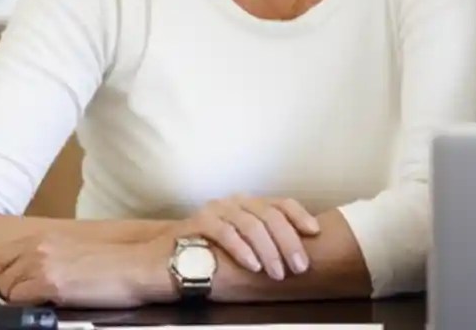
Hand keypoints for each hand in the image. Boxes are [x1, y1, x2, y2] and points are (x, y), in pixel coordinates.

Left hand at [0, 234, 166, 307]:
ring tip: (47, 299)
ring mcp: (40, 265)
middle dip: (12, 285)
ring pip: (8, 289)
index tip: (23, 282)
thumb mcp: (77, 248)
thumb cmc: (117, 260)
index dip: (11, 272)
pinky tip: (53, 303)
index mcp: (45, 237)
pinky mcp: (48, 285)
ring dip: (22, 297)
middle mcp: (37, 248)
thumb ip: (51, 254)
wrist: (137, 265)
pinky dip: (31, 306)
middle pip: (1, 272)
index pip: (4, 255)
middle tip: (33, 294)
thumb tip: (34, 272)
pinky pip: (19, 301)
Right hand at [170, 195, 320, 280]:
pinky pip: (226, 233)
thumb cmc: (207, 257)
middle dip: (288, 242)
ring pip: (251, 224)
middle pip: (271, 215)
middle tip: (300, 266)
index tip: (314, 233)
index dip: (300, 216)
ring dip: (269, 250)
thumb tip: (299, 255)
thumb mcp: (241, 247)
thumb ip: (264, 243)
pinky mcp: (197, 222)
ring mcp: (215, 210)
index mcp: (248, 205)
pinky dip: (243, 250)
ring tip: (278, 273)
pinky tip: (254, 266)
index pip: (281, 204)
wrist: (160, 260)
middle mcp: (234, 202)